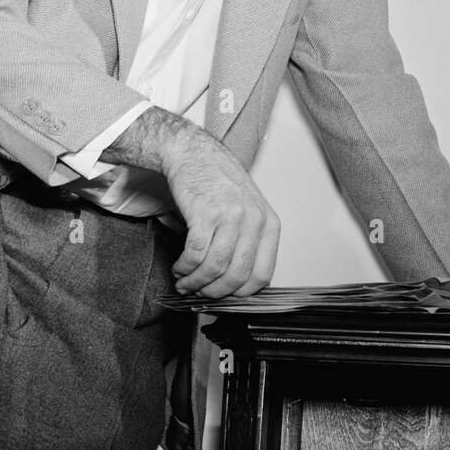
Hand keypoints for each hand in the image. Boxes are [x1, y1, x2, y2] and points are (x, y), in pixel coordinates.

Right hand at [103, 107, 279, 298]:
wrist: (195, 153)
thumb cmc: (219, 183)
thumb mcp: (248, 211)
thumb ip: (250, 242)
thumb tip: (239, 284)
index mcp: (270, 223)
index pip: (263, 275)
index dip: (240, 294)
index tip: (224, 296)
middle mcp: (254, 220)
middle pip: (237, 276)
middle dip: (214, 292)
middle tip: (199, 293)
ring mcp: (231, 215)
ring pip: (215, 268)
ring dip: (196, 282)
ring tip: (184, 281)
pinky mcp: (205, 212)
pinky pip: (196, 253)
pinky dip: (184, 267)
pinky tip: (179, 266)